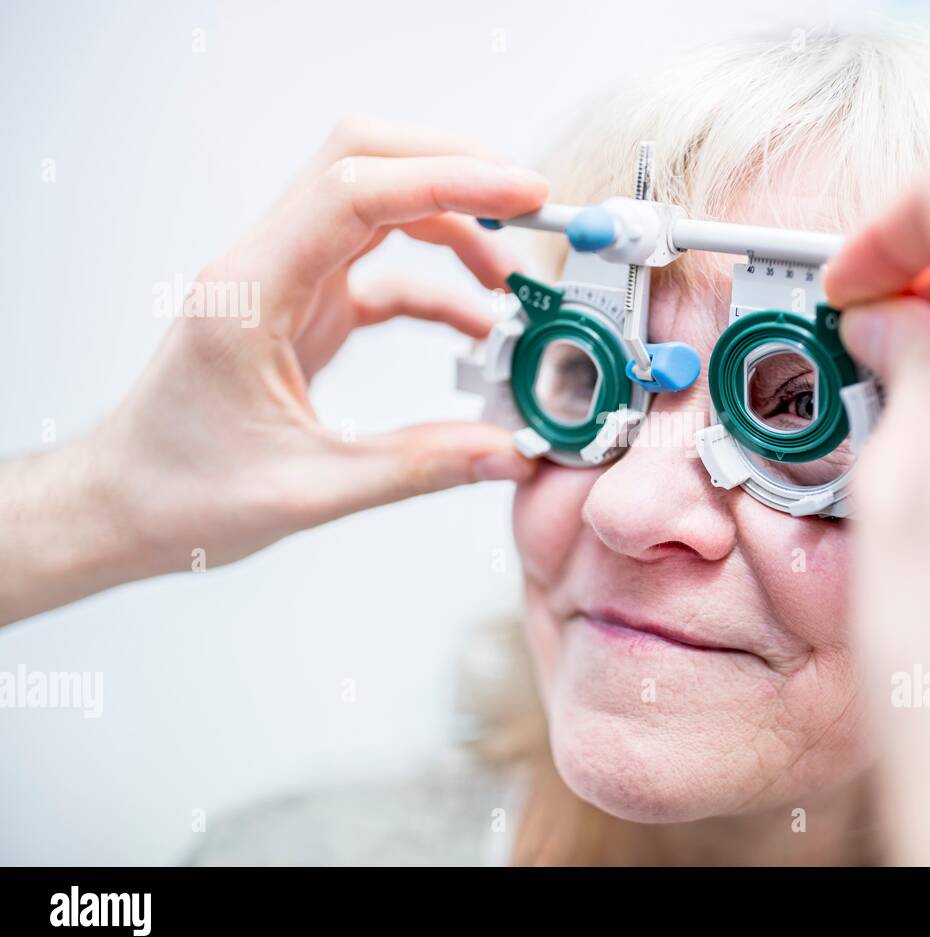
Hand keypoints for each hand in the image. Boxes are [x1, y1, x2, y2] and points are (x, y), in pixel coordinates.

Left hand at [0, 116, 545, 624]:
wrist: (123, 504)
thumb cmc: (180, 493)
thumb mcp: (308, 491)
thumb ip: (417, 467)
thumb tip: (508, 451)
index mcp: (250, 293)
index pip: (354, 193)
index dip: (447, 182)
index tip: (521, 194)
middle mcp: (265, 268)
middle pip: (364, 163)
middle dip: (453, 170)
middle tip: (529, 206)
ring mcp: (286, 282)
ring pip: (377, 206)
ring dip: (451, 224)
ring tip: (512, 278)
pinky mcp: (304, 309)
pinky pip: (382, 273)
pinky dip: (436, 287)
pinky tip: (477, 326)